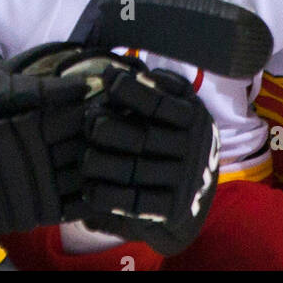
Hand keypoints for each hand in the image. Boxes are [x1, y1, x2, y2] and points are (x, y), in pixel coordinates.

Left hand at [78, 57, 219, 252]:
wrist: (199, 185)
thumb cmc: (176, 128)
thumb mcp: (182, 100)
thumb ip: (164, 84)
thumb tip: (131, 74)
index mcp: (193, 118)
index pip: (157, 103)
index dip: (129, 90)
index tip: (107, 79)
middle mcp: (191, 149)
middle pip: (141, 138)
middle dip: (108, 128)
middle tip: (87, 120)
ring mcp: (182, 181)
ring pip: (133, 171)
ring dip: (101, 163)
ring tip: (83, 156)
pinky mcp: (171, 209)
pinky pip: (135, 204)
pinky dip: (109, 196)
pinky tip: (88, 187)